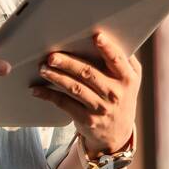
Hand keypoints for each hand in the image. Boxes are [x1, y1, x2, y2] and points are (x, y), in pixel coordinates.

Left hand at [30, 30, 139, 154]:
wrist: (118, 133)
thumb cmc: (121, 96)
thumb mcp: (131, 79)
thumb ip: (123, 60)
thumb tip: (110, 36)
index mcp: (127, 79)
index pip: (117, 60)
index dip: (107, 48)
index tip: (96, 36)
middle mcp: (115, 93)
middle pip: (89, 73)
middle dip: (68, 63)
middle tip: (52, 56)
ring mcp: (100, 108)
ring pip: (75, 88)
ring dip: (56, 77)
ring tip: (43, 68)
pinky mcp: (87, 119)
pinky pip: (65, 104)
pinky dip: (49, 95)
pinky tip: (37, 89)